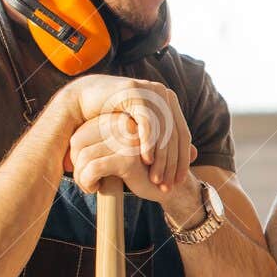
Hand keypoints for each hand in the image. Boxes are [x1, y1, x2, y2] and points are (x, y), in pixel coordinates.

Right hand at [54, 75, 194, 194]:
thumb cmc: (111, 117)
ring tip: (157, 179)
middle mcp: (163, 94)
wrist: (79, 99)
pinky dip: (148, 143)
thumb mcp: (143, 131)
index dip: (183, 160)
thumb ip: (166, 141)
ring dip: (161, 159)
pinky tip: (146, 161)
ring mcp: (150, 91)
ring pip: (163, 131)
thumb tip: (197, 153)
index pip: (183, 135)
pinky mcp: (135, 91)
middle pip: (176, 135)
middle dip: (172, 164)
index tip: (178, 182)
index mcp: (169, 102)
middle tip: (168, 185)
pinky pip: (147, 122)